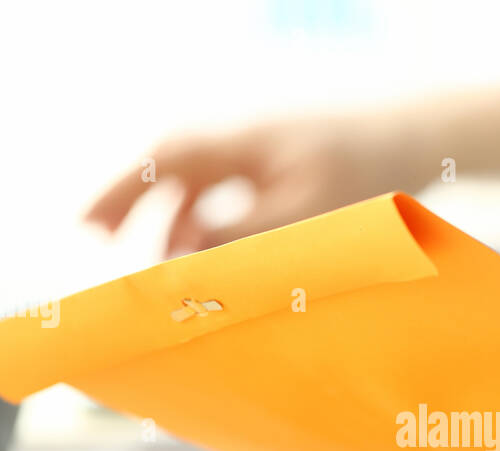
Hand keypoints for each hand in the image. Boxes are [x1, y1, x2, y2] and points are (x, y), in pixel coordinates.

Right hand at [85, 88, 499, 256]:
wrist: (414, 136)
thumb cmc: (362, 170)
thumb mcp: (301, 212)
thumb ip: (243, 237)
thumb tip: (188, 263)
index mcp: (237, 145)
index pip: (160, 163)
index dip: (118, 193)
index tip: (85, 224)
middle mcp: (240, 143)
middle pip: (170, 172)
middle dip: (135, 207)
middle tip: (105, 244)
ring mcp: (259, 153)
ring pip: (199, 186)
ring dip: (177, 222)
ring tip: (166, 265)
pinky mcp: (280, 168)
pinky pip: (228, 193)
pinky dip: (212, 221)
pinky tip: (215, 251)